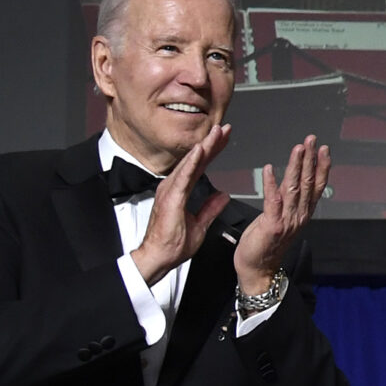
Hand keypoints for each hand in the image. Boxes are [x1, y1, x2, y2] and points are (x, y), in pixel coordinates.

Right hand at [128, 123, 232, 283]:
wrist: (160, 257)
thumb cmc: (173, 244)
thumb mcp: (200, 224)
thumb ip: (210, 208)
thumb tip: (223, 196)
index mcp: (181, 191)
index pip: (200, 166)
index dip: (212, 151)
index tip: (224, 138)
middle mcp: (174, 187)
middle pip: (196, 160)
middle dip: (211, 142)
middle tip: (225, 127)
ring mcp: (171, 190)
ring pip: (190, 163)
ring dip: (204, 146)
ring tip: (217, 132)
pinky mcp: (171, 197)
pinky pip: (184, 176)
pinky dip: (192, 161)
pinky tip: (201, 149)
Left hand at [233, 135, 329, 294]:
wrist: (258, 271)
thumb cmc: (265, 246)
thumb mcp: (279, 219)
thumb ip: (285, 202)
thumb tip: (287, 182)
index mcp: (302, 214)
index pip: (317, 186)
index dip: (321, 166)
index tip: (323, 149)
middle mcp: (299, 216)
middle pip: (308, 183)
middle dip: (310, 159)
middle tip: (311, 140)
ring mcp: (287, 221)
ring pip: (294, 188)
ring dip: (296, 166)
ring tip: (298, 148)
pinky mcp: (272, 226)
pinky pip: (273, 201)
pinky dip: (272, 184)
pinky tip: (271, 168)